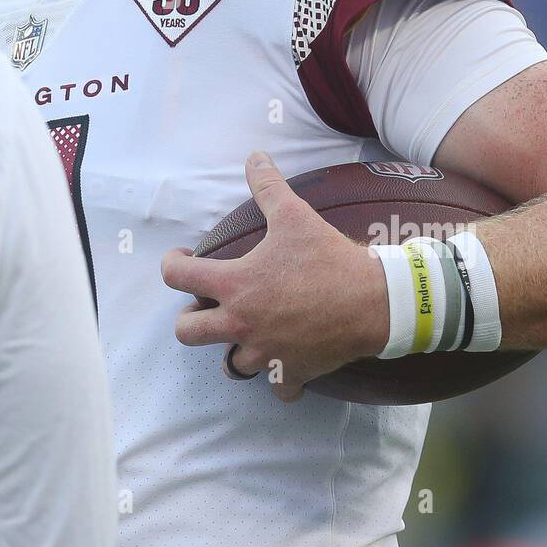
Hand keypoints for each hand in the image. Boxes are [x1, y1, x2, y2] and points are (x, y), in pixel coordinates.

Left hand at [161, 151, 389, 401]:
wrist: (374, 301)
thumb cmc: (329, 258)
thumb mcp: (295, 216)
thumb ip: (268, 186)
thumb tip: (254, 157)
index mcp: (234, 285)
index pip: (177, 279)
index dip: (172, 265)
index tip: (183, 260)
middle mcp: (241, 323)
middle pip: (187, 333)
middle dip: (190, 319)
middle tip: (205, 305)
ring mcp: (265, 353)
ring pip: (228, 365)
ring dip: (232, 349)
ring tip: (244, 332)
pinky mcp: (291, 373)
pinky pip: (275, 389)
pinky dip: (277, 379)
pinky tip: (284, 361)